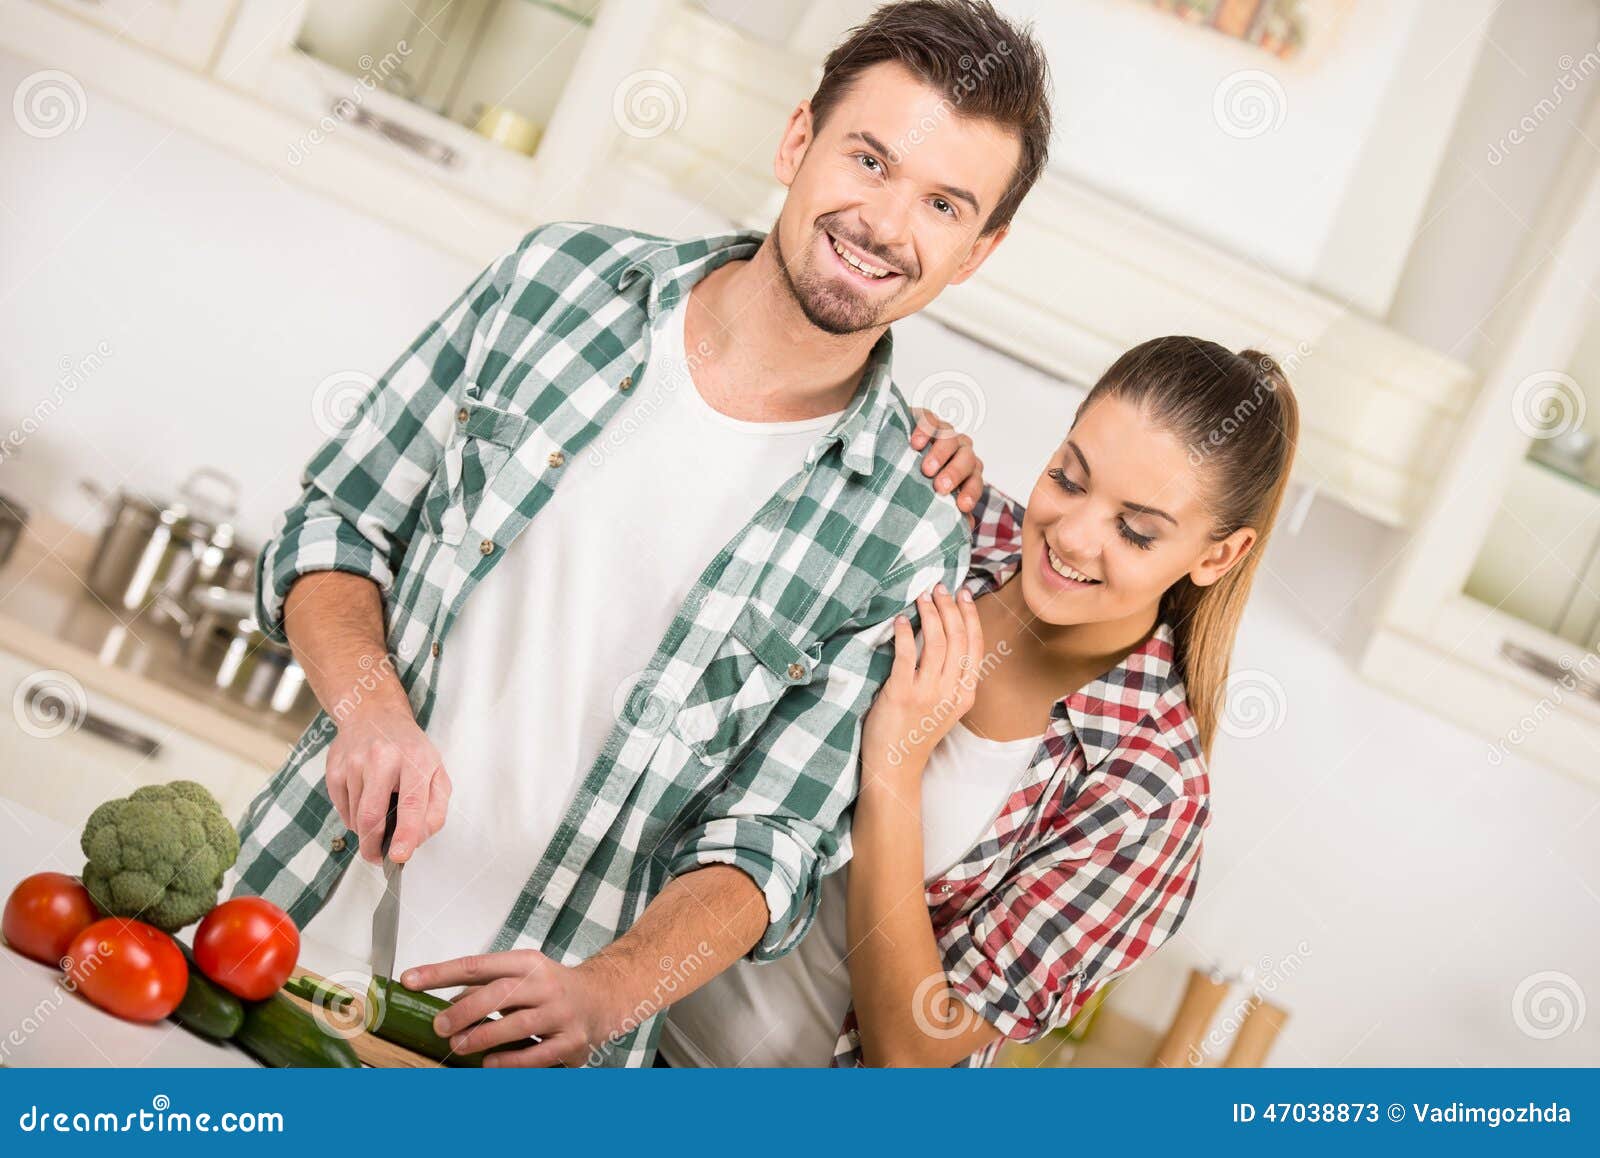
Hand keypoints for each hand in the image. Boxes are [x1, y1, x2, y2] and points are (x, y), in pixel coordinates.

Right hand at [324, 707, 449, 864]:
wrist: (373, 714)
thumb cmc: (409, 748)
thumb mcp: (435, 770)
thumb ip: (435, 807)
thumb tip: (417, 839)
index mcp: (415, 759)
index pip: (412, 803)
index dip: (406, 834)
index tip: (400, 857)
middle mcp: (383, 758)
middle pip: (372, 816)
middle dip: (374, 846)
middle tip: (379, 859)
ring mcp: (355, 762)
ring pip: (356, 817)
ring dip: (366, 830)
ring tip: (378, 814)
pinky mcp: (335, 768)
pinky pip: (342, 809)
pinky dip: (353, 817)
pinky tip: (363, 801)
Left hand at [400, 950, 620, 1067]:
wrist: (602, 999)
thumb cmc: (551, 988)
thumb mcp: (521, 976)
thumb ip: (487, 988)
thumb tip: (448, 1005)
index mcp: (527, 962)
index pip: (477, 964)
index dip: (441, 972)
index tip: (410, 979)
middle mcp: (545, 983)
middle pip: (497, 993)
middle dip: (462, 1011)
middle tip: (439, 1027)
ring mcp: (560, 1012)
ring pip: (516, 1024)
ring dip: (482, 1037)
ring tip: (458, 1047)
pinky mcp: (570, 1040)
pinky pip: (536, 1054)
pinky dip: (509, 1061)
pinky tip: (489, 1064)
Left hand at [862, 584, 984, 779]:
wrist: (895, 766)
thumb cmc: (915, 733)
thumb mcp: (945, 707)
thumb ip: (950, 678)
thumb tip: (946, 638)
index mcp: (965, 694)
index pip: (975, 647)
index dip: (970, 616)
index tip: (963, 593)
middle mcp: (951, 693)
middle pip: (957, 639)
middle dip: (949, 607)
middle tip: (939, 587)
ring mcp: (927, 695)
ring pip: (937, 644)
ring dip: (930, 614)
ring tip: (921, 597)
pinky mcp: (902, 695)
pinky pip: (906, 657)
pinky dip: (905, 634)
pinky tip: (900, 621)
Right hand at [910, 409, 983, 518]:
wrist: (894, 455)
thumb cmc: (917, 484)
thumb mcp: (932, 499)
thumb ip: (948, 511)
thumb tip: (964, 525)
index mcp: (966, 472)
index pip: (975, 481)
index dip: (971, 493)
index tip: (961, 506)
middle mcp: (959, 451)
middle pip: (966, 459)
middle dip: (955, 473)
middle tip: (940, 487)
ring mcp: (944, 434)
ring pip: (951, 438)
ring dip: (941, 454)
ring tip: (927, 469)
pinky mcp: (926, 419)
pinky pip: (930, 421)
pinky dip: (925, 431)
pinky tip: (915, 444)